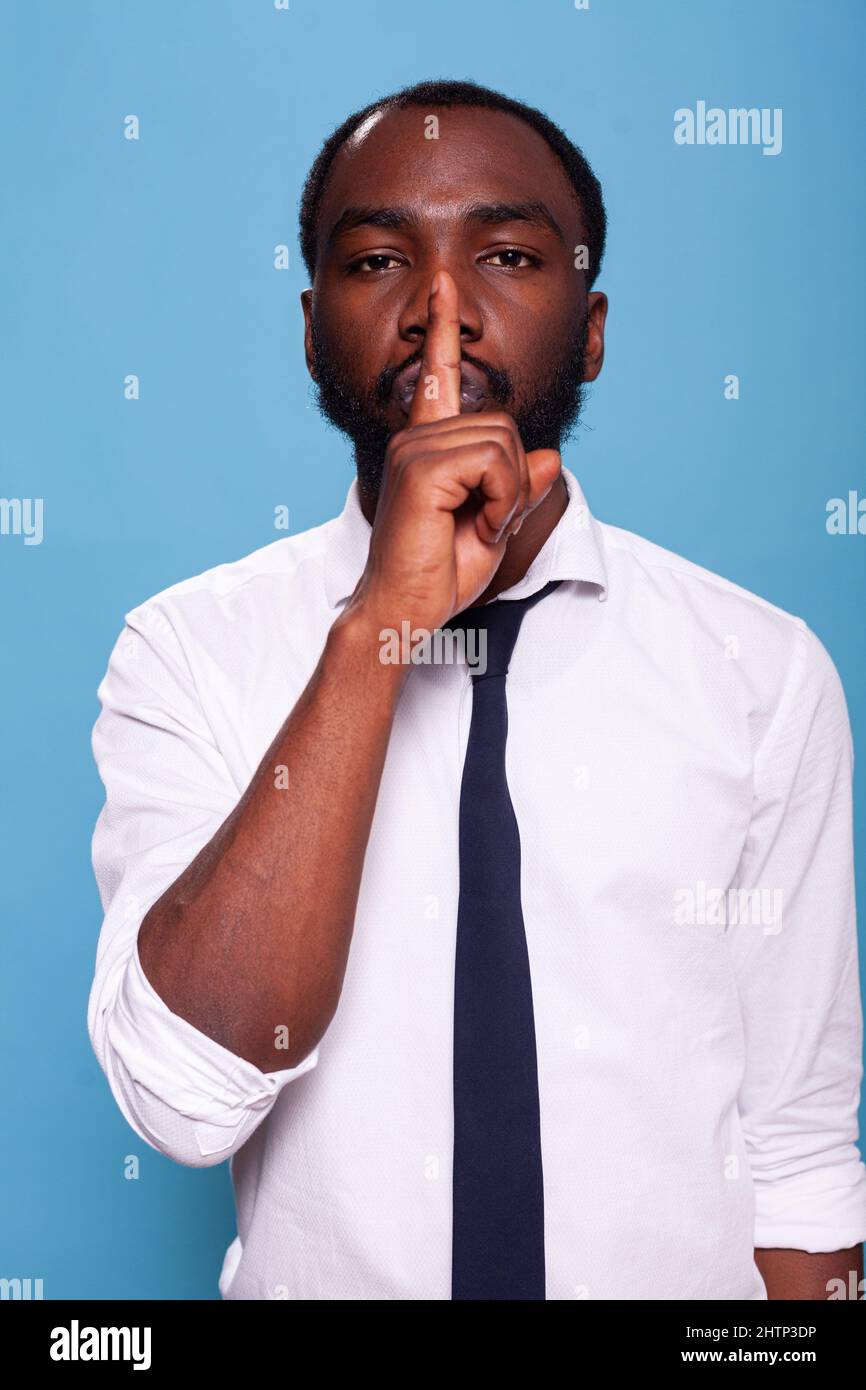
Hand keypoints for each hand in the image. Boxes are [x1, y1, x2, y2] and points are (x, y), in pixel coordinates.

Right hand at [347, 270, 561, 636]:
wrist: (402, 607)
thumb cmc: (438, 572)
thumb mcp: (494, 524)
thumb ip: (520, 487)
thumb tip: (550, 454)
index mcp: (427, 444)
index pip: (439, 375)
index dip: (444, 328)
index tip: (443, 284)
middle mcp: (416, 437)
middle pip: (505, 425)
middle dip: (513, 481)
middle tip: (485, 523)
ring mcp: (414, 448)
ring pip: (504, 444)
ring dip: (507, 495)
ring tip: (476, 527)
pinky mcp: (421, 467)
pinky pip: (495, 464)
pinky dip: (501, 502)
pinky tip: (476, 527)